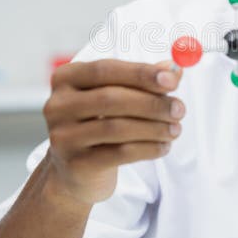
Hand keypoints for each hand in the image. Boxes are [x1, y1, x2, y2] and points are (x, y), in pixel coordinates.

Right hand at [41, 59, 184, 205]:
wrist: (75, 170)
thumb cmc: (100, 123)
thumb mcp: (117, 95)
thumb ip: (142, 79)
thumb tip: (173, 67)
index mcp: (66, 78)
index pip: (105, 70)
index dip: (141, 73)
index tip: (173, 80)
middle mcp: (58, 105)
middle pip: (111, 98)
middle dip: (151, 103)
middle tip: (179, 109)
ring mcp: (63, 136)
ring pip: (116, 128)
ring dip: (154, 128)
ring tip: (175, 129)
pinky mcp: (76, 164)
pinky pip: (118, 153)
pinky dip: (147, 148)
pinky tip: (163, 147)